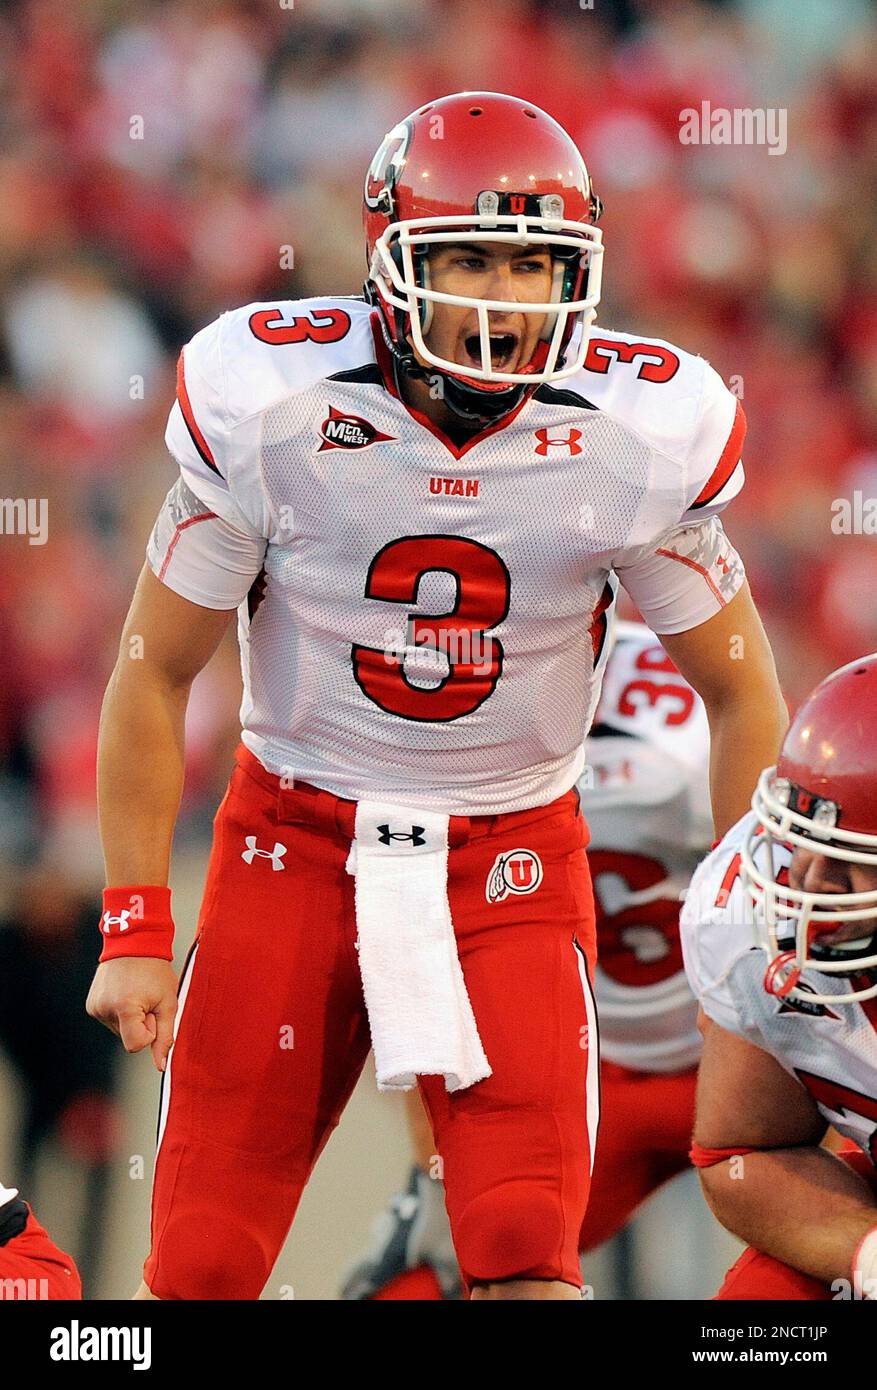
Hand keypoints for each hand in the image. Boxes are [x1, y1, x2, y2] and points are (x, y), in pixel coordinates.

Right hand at [86, 958, 178, 1072]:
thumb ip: (165, 1037)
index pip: (136, 1045)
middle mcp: (104, 1009)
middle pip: (128, 1037)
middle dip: (141, 1023)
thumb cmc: (156, 972)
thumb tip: (161, 1066)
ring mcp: (95, 1007)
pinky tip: (125, 992)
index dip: (150, 1033)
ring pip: (120, 1030)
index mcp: (124, 1008)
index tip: (154, 1012)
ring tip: (136, 992)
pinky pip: (111, 1020)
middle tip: (146, 997)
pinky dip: (120, 1012)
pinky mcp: (91, 1005)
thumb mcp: (168, 1003)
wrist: (134, 942)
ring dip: (131, 1017)